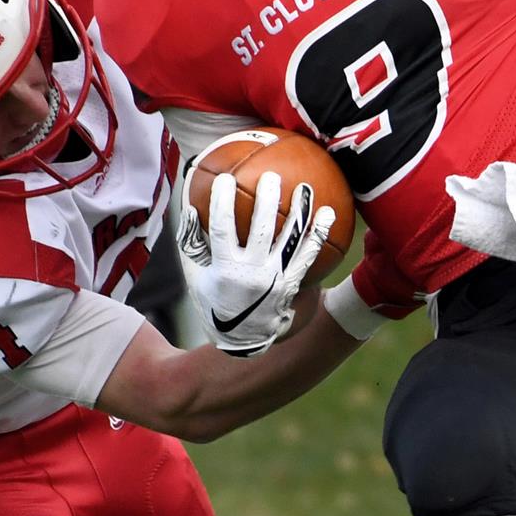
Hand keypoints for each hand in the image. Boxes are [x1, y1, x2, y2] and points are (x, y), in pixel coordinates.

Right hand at [177, 171, 335, 356]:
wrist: (241, 338)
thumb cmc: (214, 301)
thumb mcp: (195, 276)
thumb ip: (191, 243)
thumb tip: (188, 207)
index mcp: (226, 269)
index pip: (223, 229)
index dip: (223, 203)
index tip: (224, 178)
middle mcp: (252, 273)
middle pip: (262, 231)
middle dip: (267, 201)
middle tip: (271, 176)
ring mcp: (275, 279)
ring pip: (291, 241)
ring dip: (300, 213)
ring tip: (306, 188)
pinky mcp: (291, 283)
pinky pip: (308, 256)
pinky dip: (318, 234)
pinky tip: (328, 214)